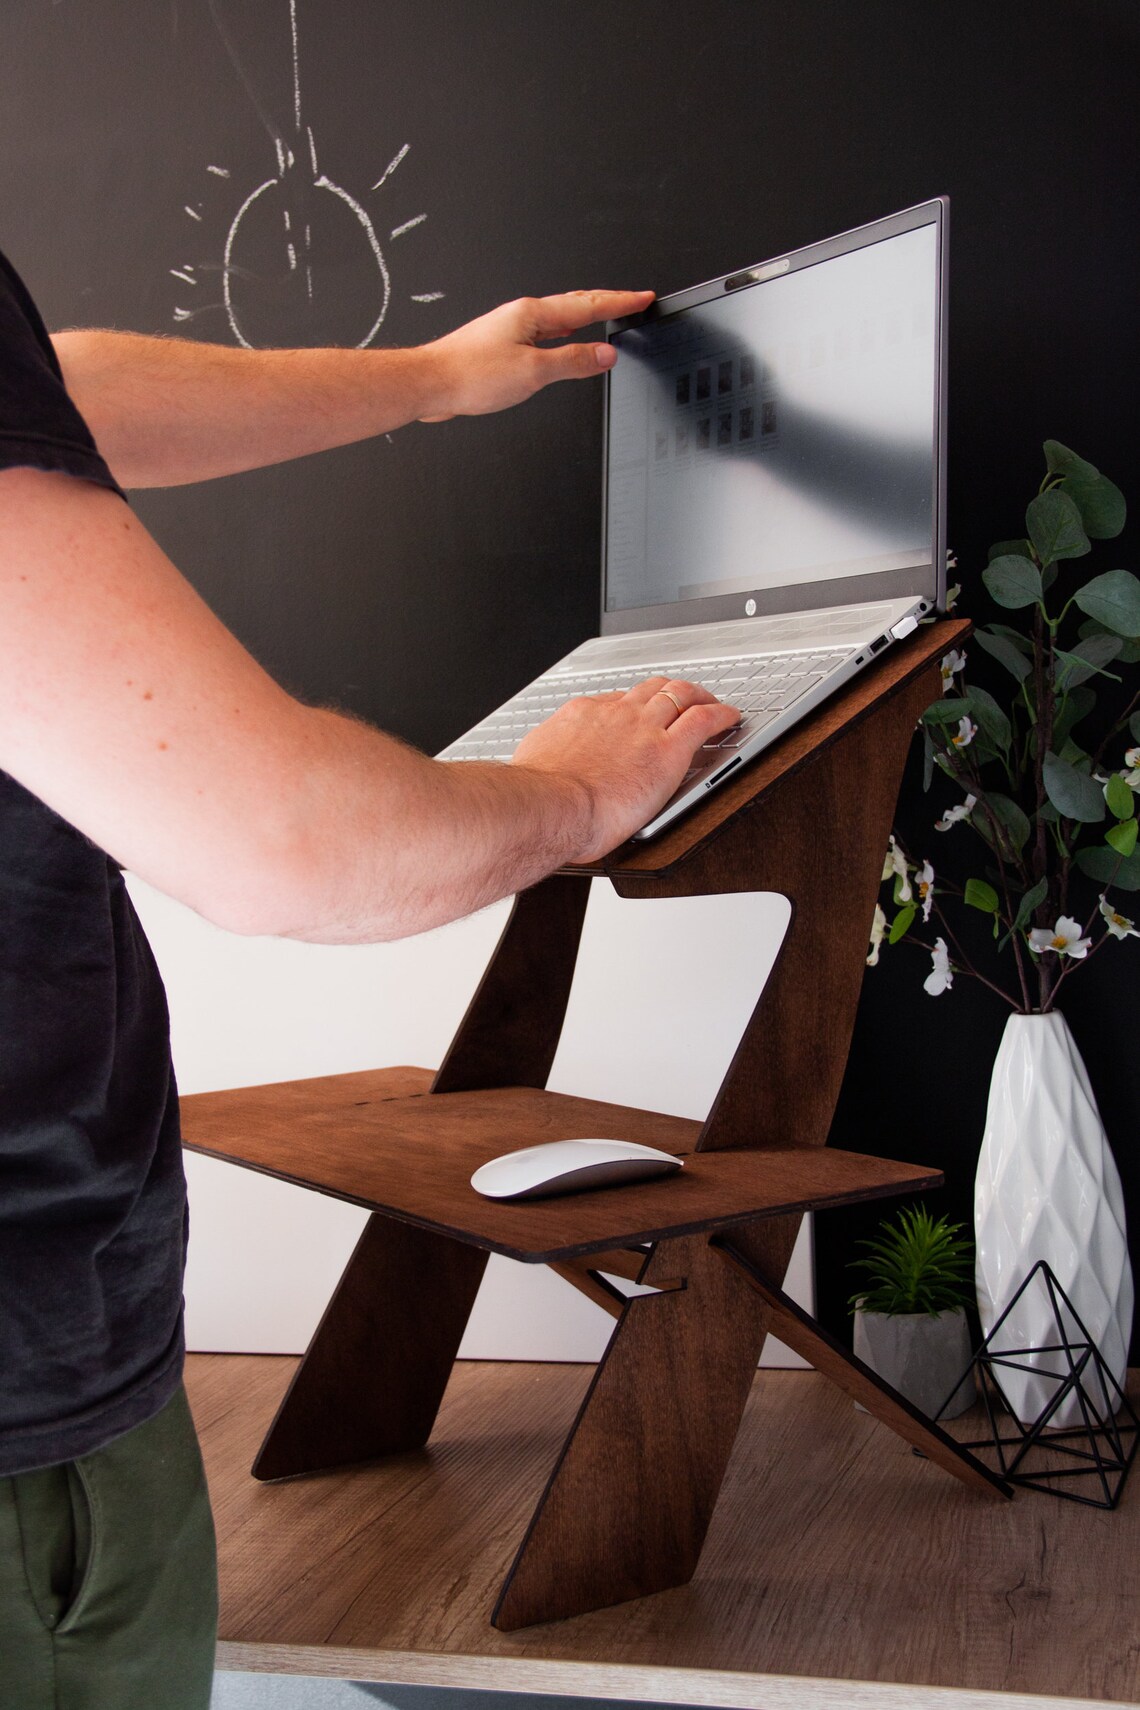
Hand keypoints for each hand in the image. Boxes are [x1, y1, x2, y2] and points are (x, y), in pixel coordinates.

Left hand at [418, 288, 653, 420]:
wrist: (432, 382)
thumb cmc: (470, 375)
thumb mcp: (532, 371)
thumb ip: (572, 361)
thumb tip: (604, 354)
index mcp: (532, 314)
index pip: (588, 305)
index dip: (619, 302)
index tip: (642, 297)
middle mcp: (521, 315)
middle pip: (575, 304)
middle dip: (607, 302)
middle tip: (632, 300)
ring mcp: (511, 329)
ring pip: (559, 318)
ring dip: (585, 315)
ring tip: (606, 314)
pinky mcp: (502, 345)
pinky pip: (544, 333)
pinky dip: (564, 333)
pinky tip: (563, 340)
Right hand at [510, 677, 739, 860]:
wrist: (550, 805)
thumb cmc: (538, 798)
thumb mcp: (534, 766)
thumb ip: (546, 762)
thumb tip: (540, 771)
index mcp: (581, 716)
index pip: (614, 701)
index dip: (632, 705)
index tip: (637, 714)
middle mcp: (615, 714)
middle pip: (650, 690)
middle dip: (669, 691)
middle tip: (681, 698)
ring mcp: (643, 728)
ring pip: (680, 695)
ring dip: (699, 696)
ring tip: (710, 703)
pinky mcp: (668, 750)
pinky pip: (704, 720)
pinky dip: (721, 714)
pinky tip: (730, 716)